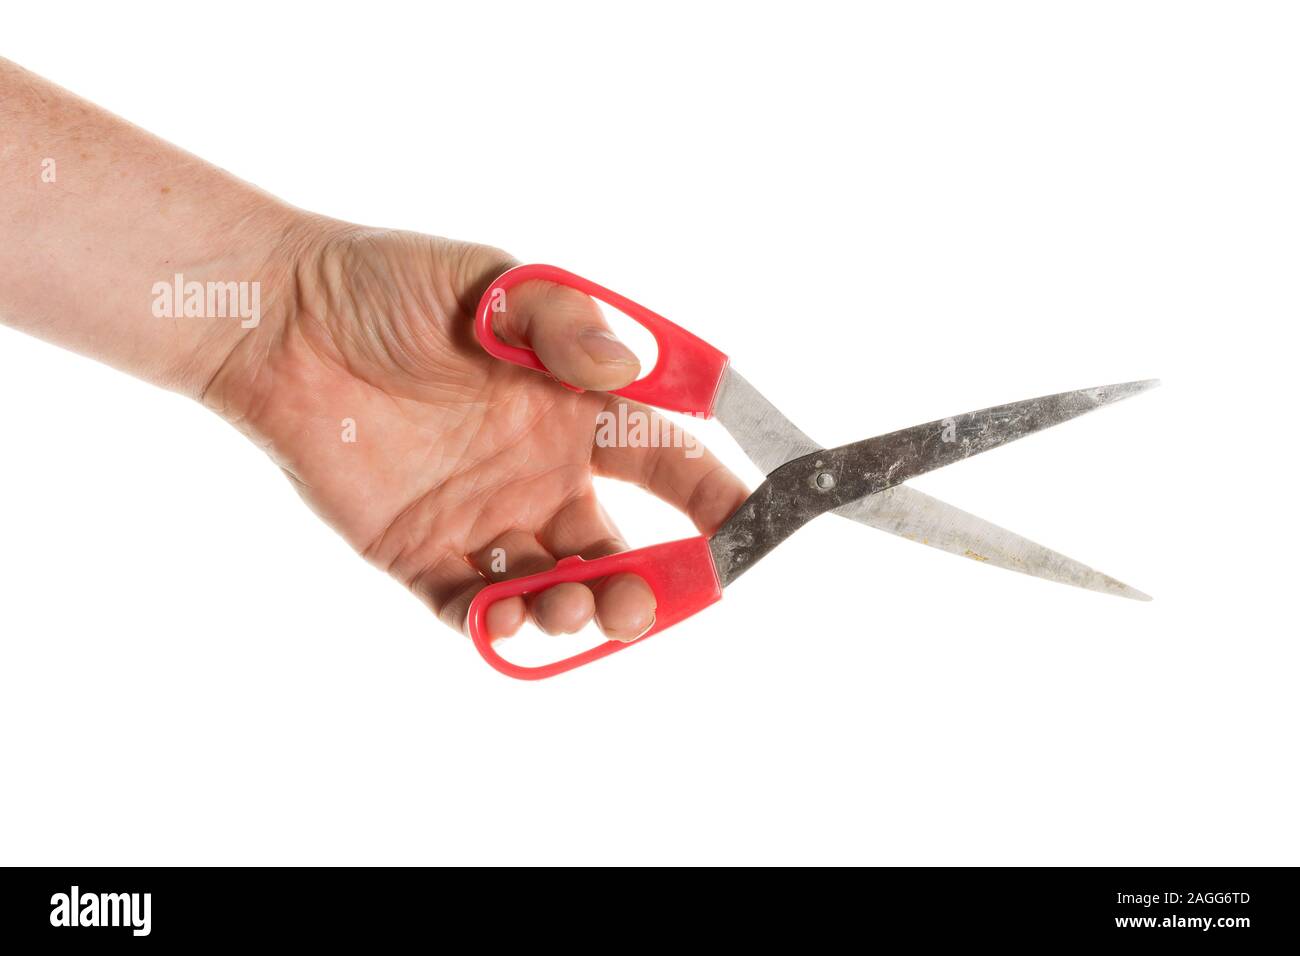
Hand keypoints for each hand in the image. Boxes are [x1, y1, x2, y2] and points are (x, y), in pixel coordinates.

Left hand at [203, 222, 748, 641]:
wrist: (279, 323)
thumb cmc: (389, 286)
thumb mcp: (493, 283)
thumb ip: (566, 323)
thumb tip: (628, 370)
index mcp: (573, 410)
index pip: (664, 461)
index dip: (712, 495)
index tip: (750, 524)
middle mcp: (539, 471)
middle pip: (617, 546)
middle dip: (649, 582)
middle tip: (649, 597)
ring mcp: (482, 517)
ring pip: (555, 587)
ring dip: (580, 610)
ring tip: (573, 602)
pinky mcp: (419, 552)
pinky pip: (472, 608)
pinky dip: (501, 626)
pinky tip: (510, 615)